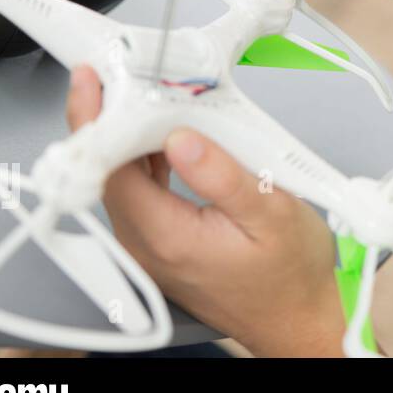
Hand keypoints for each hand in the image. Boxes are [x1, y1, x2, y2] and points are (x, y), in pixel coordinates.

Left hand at [65, 65, 348, 356]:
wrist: (299, 318)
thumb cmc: (292, 273)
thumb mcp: (271, 214)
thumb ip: (222, 176)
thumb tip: (182, 137)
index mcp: (167, 236)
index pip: (110, 169)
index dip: (96, 122)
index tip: (92, 82)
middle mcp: (146, 245)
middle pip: (106, 171)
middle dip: (106, 119)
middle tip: (119, 74)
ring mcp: (150, 246)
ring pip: (119, 180)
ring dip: (124, 136)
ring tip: (140, 94)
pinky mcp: (161, 244)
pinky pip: (138, 193)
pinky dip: (141, 157)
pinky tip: (160, 135)